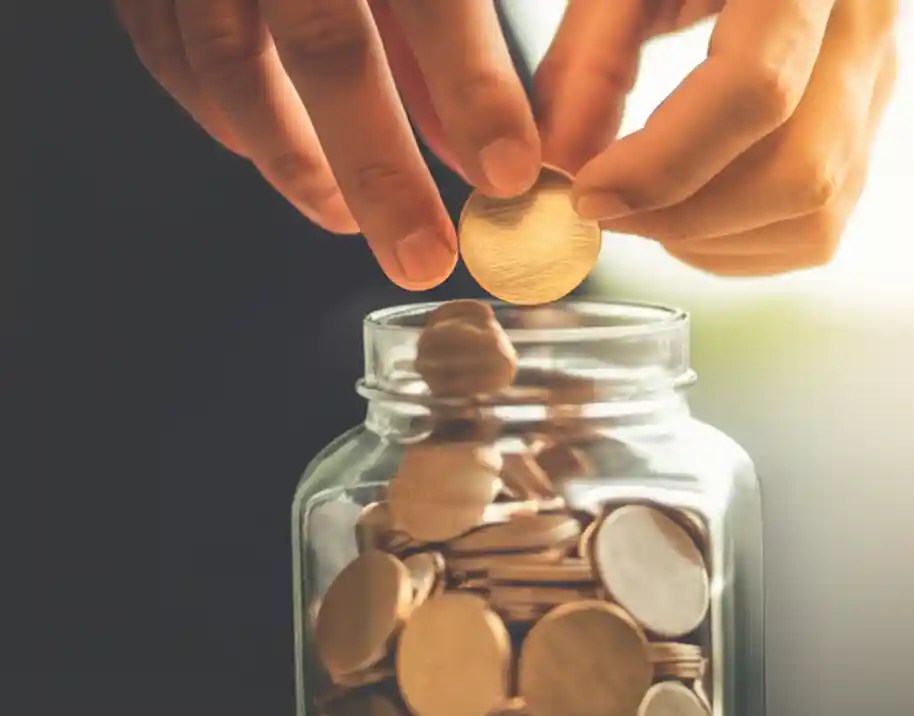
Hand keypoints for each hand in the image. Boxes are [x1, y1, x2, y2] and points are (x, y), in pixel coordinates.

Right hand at [115, 0, 541, 289]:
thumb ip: (455, 30)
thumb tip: (481, 144)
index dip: (472, 86)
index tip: (510, 172)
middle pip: (325, 44)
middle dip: (380, 166)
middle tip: (427, 254)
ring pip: (231, 62)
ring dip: (296, 160)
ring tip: (353, 223)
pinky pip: (171, 50)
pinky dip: (227, 117)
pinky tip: (273, 157)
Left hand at [536, 0, 897, 275]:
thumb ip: (590, 58)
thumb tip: (561, 162)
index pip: (757, 89)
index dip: (665, 162)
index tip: (589, 192)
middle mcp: (864, 29)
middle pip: (799, 170)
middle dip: (685, 216)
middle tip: (606, 208)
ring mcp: (876, 83)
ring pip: (814, 213)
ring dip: (711, 239)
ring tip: (642, 210)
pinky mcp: (866, 127)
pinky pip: (818, 228)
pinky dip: (740, 247)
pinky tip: (687, 217)